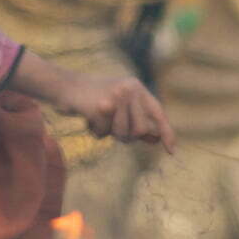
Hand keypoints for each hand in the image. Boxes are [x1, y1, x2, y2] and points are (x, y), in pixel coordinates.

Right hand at [55, 73, 175, 152]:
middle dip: (126, 135)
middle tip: (111, 128)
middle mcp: (130, 88)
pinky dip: (95, 130)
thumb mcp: (120, 109)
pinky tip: (89, 118)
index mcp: (138, 88)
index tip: (171, 151)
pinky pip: (104, 133)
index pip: (158, 113)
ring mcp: (116, 96)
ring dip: (110, 133)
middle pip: (140, 130)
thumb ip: (137, 121)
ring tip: (99, 120)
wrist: (66, 87)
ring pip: (123, 133)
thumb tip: (155, 139)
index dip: (166, 132)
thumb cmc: (95, 100)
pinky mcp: (101, 106)